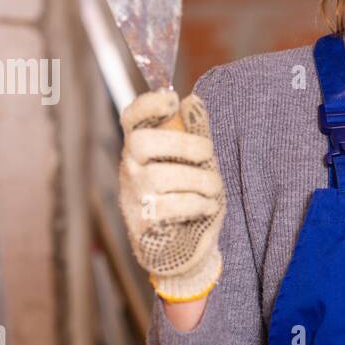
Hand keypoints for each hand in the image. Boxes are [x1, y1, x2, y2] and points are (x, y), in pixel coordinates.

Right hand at [118, 89, 225, 302]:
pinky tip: (205, 206)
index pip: (132, 119)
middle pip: (142, 142)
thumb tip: (193, 100)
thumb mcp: (196, 163)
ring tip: (212, 188)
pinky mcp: (144, 223)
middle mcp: (131, 168)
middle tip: (207, 154)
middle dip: (183, 144)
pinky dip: (198, 204)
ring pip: (163, 176)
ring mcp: (134, 196)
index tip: (171, 98)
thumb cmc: (189, 198)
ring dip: (200, 181)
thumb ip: (194, 133)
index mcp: (142, 149)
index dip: (147, 104)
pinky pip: (172, 205)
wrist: (187, 247)